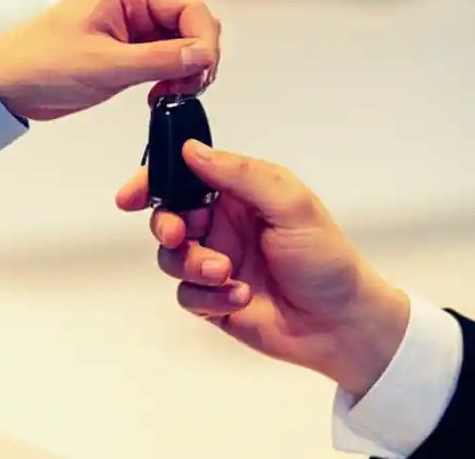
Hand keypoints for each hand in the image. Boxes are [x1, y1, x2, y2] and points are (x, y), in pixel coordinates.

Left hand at [0, 0, 219, 120]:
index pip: (191, 7)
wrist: (8, 83)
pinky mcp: (132, 48)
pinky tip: (160, 94)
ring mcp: (136, 25)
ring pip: (186, 44)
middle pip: (194, 24)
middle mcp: (137, 1)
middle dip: (199, 57)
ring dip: (187, 71)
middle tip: (186, 89)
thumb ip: (160, 59)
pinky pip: (170, 59)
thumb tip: (204, 55)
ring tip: (170, 94)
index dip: (205, 40)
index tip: (203, 72)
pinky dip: (174, 78)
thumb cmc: (42, 63)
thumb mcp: (105, 65)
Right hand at [116, 142, 410, 397]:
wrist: (342, 325)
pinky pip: (187, 295)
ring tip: (226, 274)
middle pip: (169, 216)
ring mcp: (217, 263)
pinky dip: (209, 297)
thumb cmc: (326, 258)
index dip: (154, 180)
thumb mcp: (291, 204)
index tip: (132, 195)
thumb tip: (193, 150)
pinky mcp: (214, 301)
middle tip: (178, 236)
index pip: (186, 175)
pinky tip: (240, 298)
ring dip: (193, 265)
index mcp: (240, 193)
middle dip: (166, 225)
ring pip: (172, 258)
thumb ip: (241, 174)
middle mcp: (224, 225)